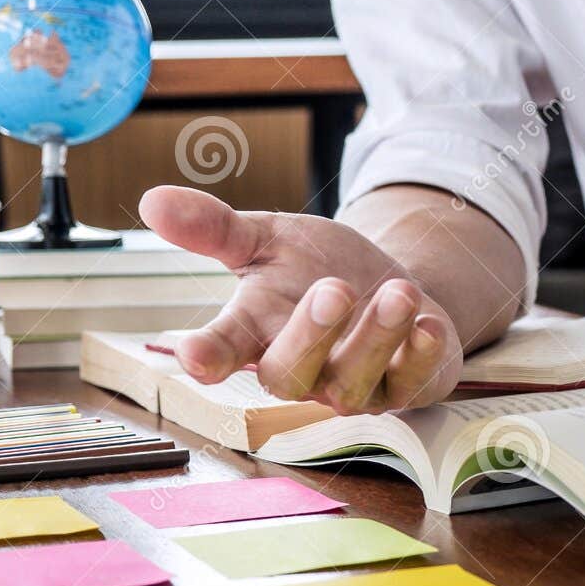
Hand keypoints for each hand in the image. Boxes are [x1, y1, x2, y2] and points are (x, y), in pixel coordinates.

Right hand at [138, 186, 462, 414]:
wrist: (388, 283)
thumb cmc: (316, 268)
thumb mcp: (268, 238)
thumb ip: (216, 228)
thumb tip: (153, 201)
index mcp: (257, 332)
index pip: (222, 351)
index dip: (208, 356)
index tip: (195, 356)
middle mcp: (302, 369)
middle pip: (290, 373)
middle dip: (312, 334)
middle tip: (332, 289)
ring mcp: (353, 385)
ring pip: (355, 380)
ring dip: (377, 337)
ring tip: (398, 291)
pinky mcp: (407, 384)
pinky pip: (415, 381)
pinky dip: (425, 354)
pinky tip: (431, 325)